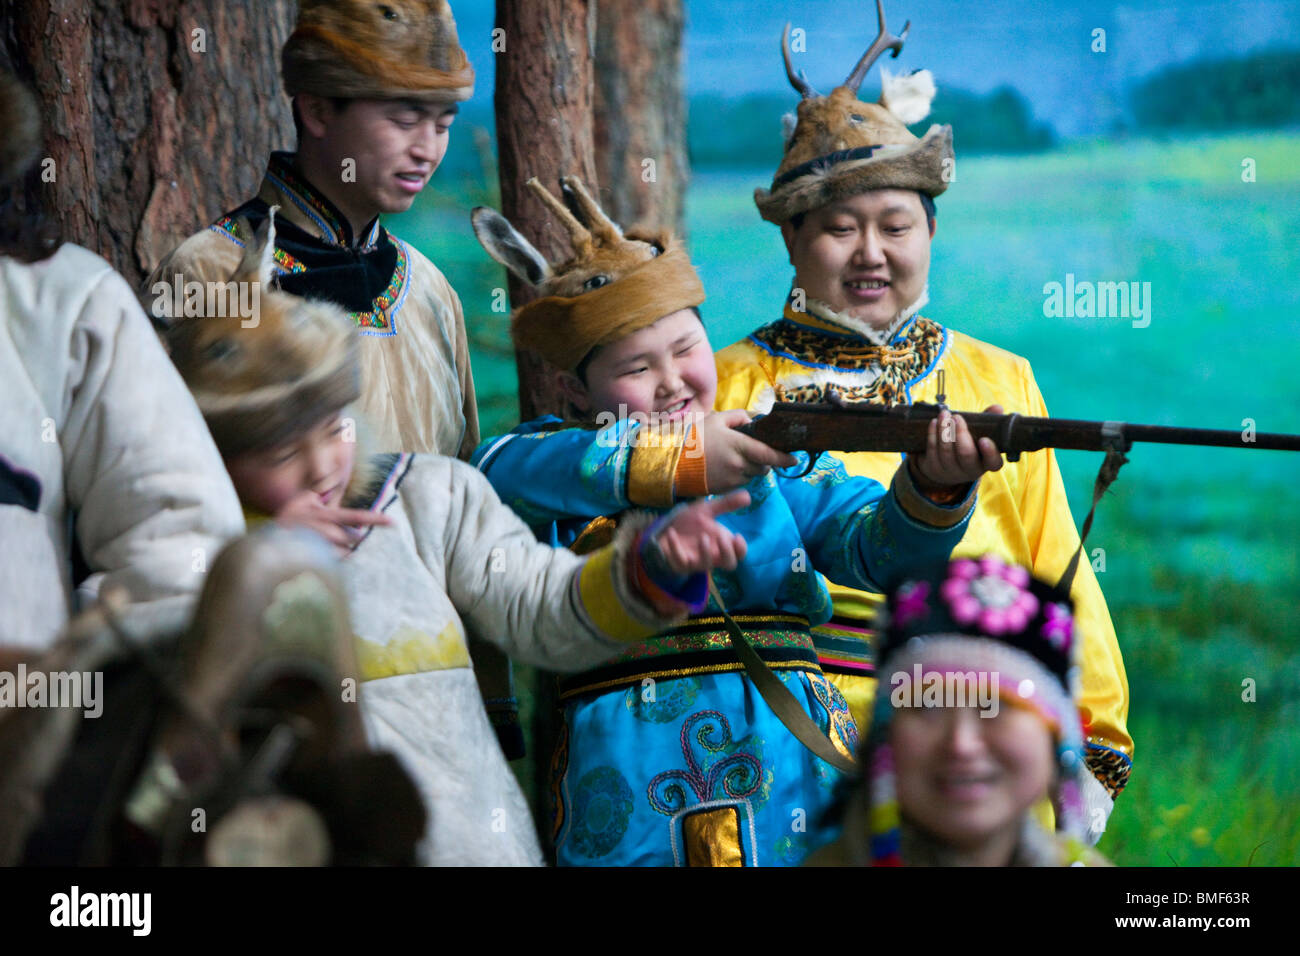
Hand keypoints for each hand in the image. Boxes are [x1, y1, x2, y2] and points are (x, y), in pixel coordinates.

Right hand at [275, 489, 391, 553]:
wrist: (265, 541)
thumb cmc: (286, 518)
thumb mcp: (303, 500)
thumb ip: (320, 497)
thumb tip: (329, 497)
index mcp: (326, 516)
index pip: (356, 516)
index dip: (375, 519)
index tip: (393, 522)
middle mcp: (325, 532)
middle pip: (351, 539)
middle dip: (349, 539)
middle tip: (340, 538)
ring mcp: (321, 548)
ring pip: (343, 553)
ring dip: (339, 551)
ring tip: (326, 547)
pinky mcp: (316, 562)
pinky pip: (333, 564)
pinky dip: (331, 561)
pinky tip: (321, 559)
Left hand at [652, 490, 750, 575]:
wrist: (667, 528)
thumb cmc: (691, 523)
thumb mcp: (707, 510)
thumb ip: (726, 504)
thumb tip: (748, 496)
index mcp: (722, 544)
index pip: (739, 553)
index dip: (741, 548)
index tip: (737, 536)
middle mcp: (712, 555)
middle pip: (729, 565)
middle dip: (728, 553)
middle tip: (722, 538)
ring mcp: (696, 561)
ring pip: (706, 566)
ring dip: (705, 552)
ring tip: (703, 537)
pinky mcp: (679, 563)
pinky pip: (679, 561)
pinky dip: (675, 547)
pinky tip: (672, 533)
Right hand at [694, 410, 797, 493]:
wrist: (671, 461)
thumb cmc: (694, 437)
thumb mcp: (716, 419)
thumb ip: (739, 417)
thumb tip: (755, 421)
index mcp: (739, 446)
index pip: (770, 455)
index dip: (785, 458)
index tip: (794, 459)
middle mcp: (739, 465)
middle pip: (763, 468)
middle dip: (764, 461)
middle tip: (753, 452)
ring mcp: (731, 479)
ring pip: (752, 476)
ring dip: (750, 469)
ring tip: (733, 458)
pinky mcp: (724, 489)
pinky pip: (739, 483)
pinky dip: (738, 476)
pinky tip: (724, 467)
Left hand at [909, 404, 1004, 492]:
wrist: (948, 467)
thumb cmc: (970, 445)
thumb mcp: (981, 435)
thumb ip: (989, 421)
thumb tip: (997, 408)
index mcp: (986, 463)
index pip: (993, 462)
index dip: (990, 452)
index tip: (984, 439)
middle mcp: (970, 470)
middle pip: (966, 454)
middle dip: (960, 433)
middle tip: (957, 417)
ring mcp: (951, 472)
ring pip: (946, 451)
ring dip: (944, 429)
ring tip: (944, 414)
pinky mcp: (935, 469)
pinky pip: (933, 450)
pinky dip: (933, 434)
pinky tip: (934, 422)